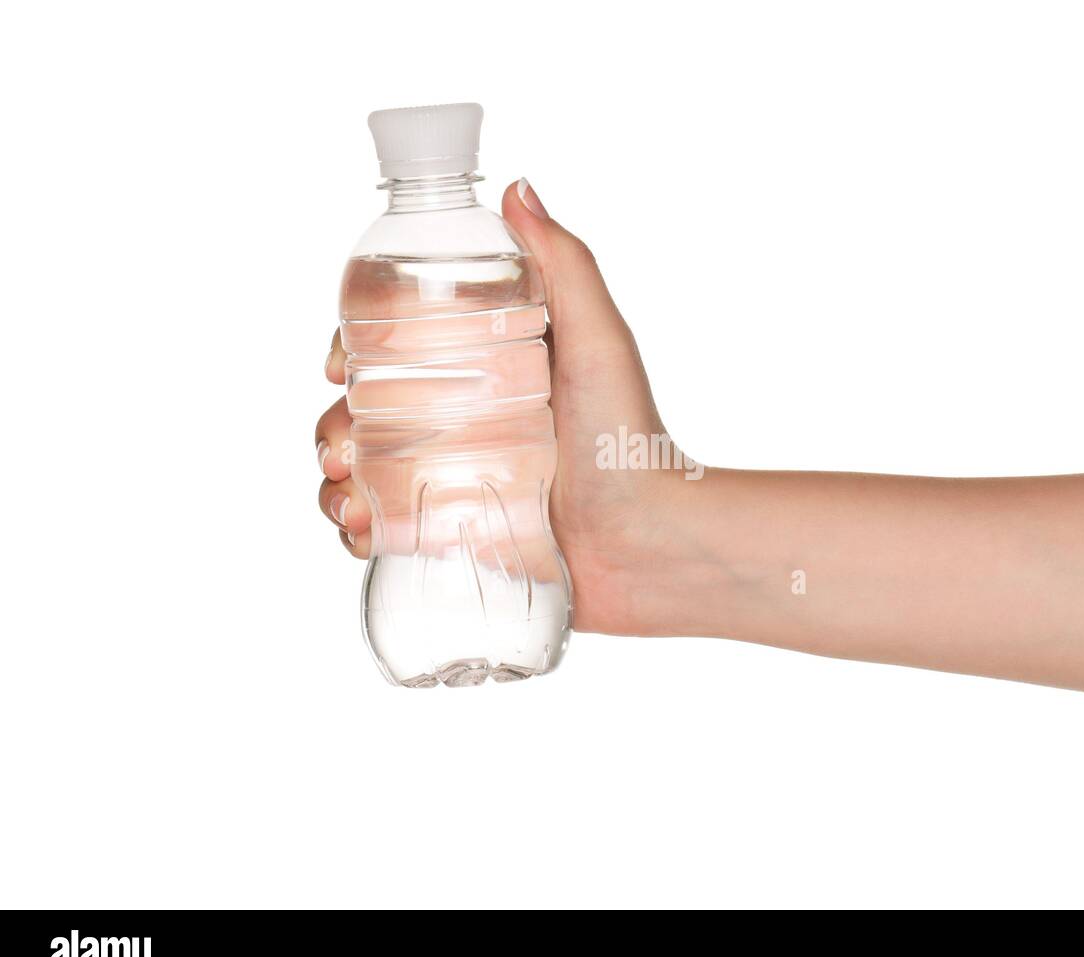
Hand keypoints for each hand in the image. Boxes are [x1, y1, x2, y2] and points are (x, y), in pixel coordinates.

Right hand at [315, 178, 686, 634]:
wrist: (650, 542)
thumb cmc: (631, 439)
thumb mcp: (597, 340)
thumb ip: (564, 265)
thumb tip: (516, 188)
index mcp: (491, 375)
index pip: (401, 352)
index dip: (355, 354)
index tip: (336, 366)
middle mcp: (471, 426)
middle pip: (371, 414)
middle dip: (334, 426)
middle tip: (339, 446)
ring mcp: (463, 485)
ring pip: (369, 474)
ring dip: (336, 481)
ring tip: (345, 495)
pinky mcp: (462, 539)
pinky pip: (391, 530)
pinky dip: (358, 530)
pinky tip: (359, 531)